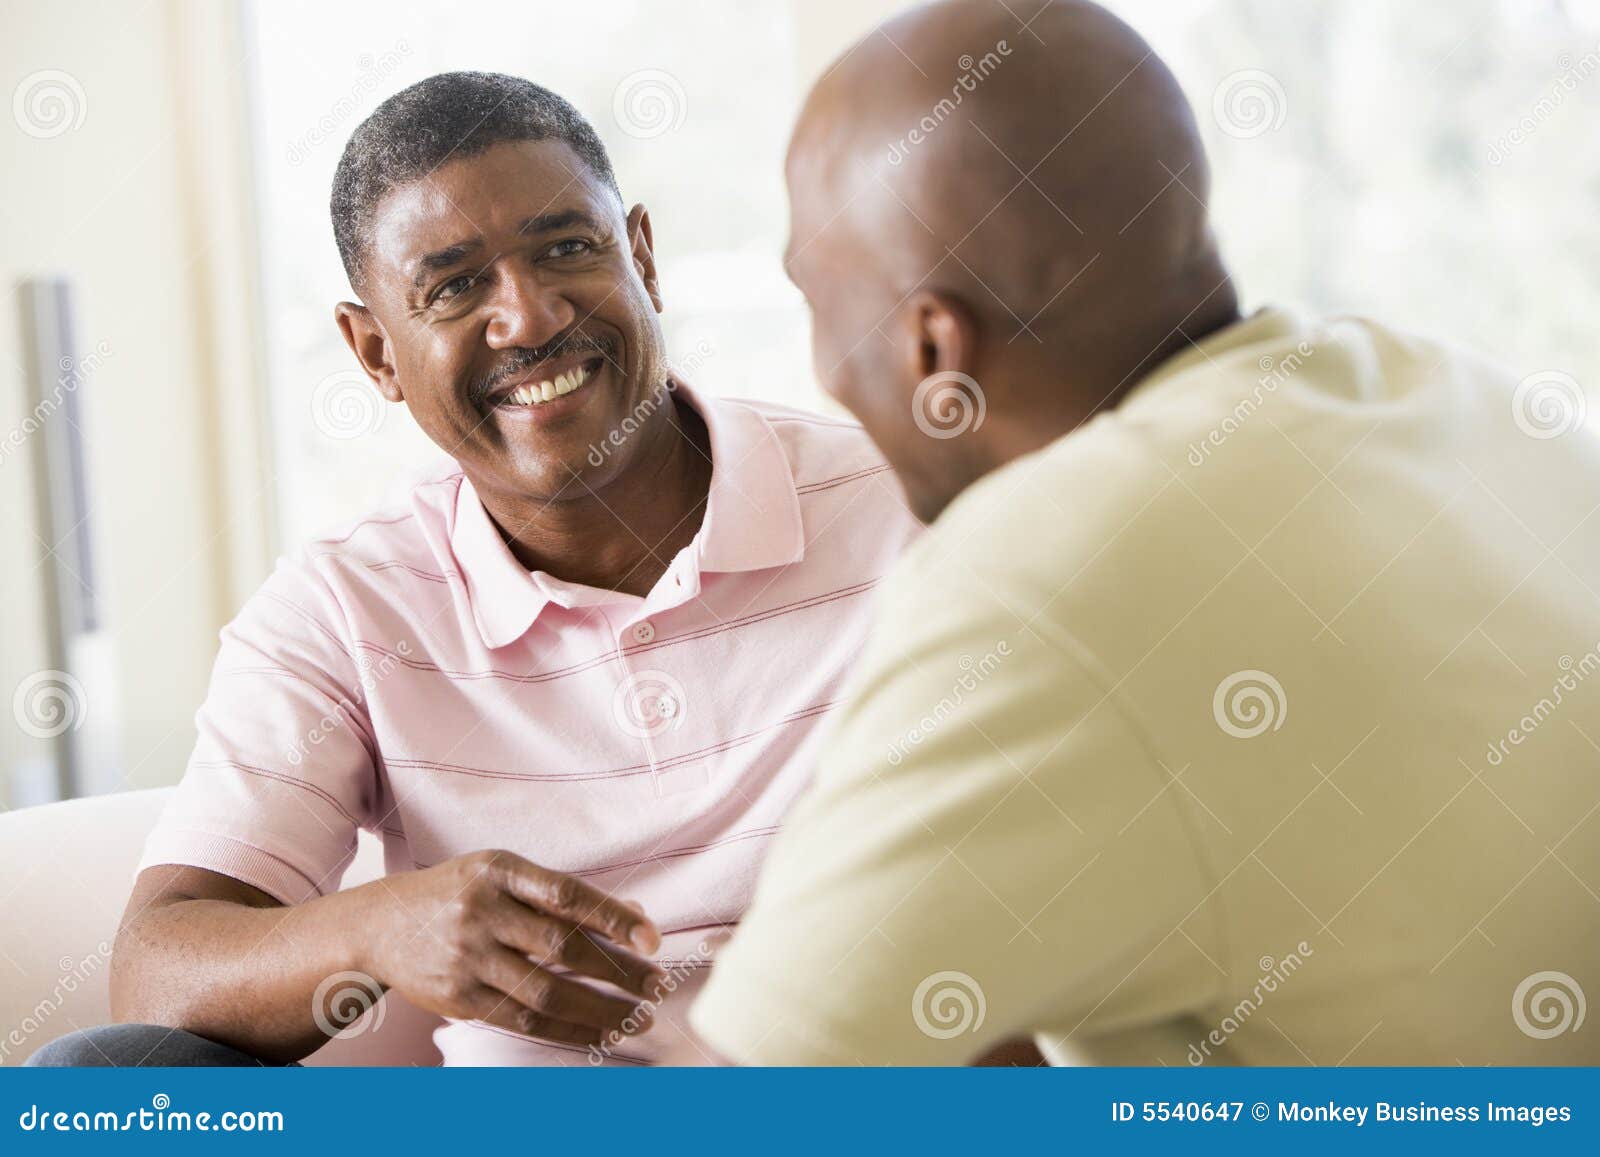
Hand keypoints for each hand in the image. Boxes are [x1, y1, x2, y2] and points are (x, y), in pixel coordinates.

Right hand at [356, 849, 663, 1046]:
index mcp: (498, 870)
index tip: (652, 940)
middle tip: (657, 985)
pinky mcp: (459, 997)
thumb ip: (559, 893)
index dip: (613, 918)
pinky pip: (522, 1018)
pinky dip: (567, 1028)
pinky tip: (598, 1032)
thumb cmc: (458, 893)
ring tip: (637, 1016)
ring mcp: (468, 957)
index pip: (566, 895)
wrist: (379, 923)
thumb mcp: (501, 873)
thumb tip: (634, 915)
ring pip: (545, 990)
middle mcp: (482, 911)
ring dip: (600, 1008)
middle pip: (562, 946)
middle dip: (617, 970)